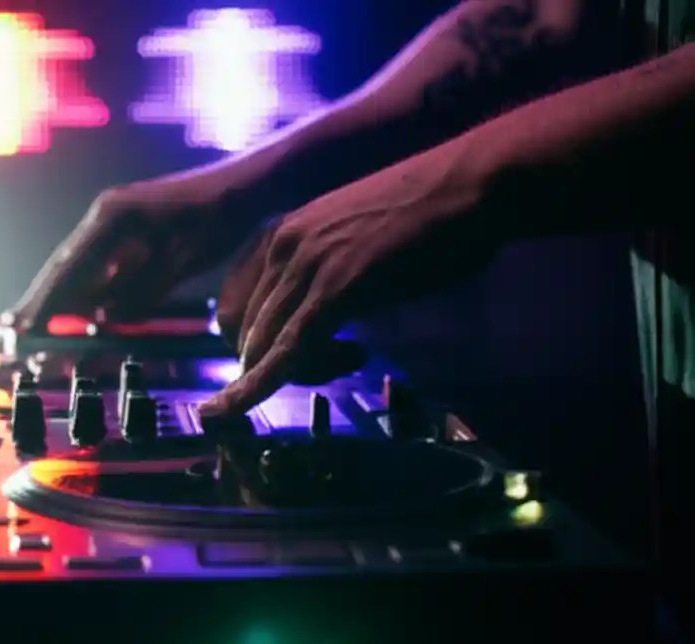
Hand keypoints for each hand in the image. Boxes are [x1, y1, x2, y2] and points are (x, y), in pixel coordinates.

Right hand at [4, 173, 259, 332]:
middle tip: (13, 329)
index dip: (44, 301)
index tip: (24, 327)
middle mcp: (106, 217)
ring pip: (82, 267)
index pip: (67, 267)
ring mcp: (118, 222)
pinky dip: (90, 289)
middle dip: (40, 300)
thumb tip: (106, 316)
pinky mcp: (133, 231)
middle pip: (64, 265)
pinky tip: (83, 309)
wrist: (246, 187)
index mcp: (111, 218)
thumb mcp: (180, 260)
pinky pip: (103, 265)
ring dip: (62, 296)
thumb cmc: (217, 218)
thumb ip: (142, 291)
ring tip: (36, 324)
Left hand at [203, 158, 497, 416]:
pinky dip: (264, 385)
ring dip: (295, 372)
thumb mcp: (351, 241)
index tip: (291, 356)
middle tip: (337, 360)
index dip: (251, 342)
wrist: (469, 184)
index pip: (233, 304)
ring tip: (351, 359)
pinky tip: (258, 402)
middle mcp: (280, 245)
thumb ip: (321, 272)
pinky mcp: (336, 288)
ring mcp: (305, 265)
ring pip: (264, 345)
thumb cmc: (427, 214)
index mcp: (278, 233)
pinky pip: (289, 350)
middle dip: (273, 363)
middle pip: (243, 330)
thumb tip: (315, 314)